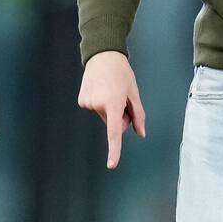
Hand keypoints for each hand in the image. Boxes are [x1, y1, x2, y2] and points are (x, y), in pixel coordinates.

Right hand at [77, 51, 145, 168]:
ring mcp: (87, 104)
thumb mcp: (134, 93)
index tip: (112, 165)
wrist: (102, 56)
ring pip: (104, 116)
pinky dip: (100, 104)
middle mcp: (98, 105)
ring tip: (111, 90)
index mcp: (114, 103)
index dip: (114, 149)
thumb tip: (140, 134)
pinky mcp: (81, 101)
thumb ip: (138, 115)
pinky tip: (101, 90)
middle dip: (120, 115)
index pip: (115, 131)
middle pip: (114, 122)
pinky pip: (95, 110)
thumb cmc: (122, 74)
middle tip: (122, 96)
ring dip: (110, 108)